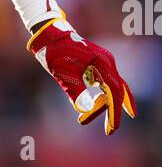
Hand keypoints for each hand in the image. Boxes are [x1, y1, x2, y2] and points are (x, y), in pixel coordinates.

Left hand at [28, 16, 135, 134]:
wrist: (49, 35)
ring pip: (109, 89)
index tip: (112, 128)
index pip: (113, 91)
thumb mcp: (63, 73)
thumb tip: (86, 109)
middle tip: (110, 131)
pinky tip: (91, 108)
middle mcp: (107, 62)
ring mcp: (103, 64)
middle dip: (113, 111)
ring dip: (99, 106)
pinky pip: (103, 85)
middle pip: (117, 91)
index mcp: (102, 63)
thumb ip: (75, 91)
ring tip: (82, 120)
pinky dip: (99, 98)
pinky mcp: (96, 66)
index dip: (114, 111)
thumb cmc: (56, 51)